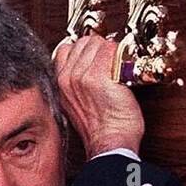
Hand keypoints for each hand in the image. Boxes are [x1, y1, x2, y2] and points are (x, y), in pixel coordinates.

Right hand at [52, 35, 143, 158]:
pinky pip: (112, 50)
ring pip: (97, 42)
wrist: (110, 143)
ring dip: (111, 50)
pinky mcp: (100, 76)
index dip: (85, 50)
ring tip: (119, 66)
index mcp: (59, 83)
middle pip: (83, 42)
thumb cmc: (100, 130)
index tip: (97, 57)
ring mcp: (81, 76)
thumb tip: (88, 67)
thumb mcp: (77, 106)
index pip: (66, 48)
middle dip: (99, 48)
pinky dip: (121, 55)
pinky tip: (125, 70)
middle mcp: (67, 77)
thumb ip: (77, 84)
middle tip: (112, 61)